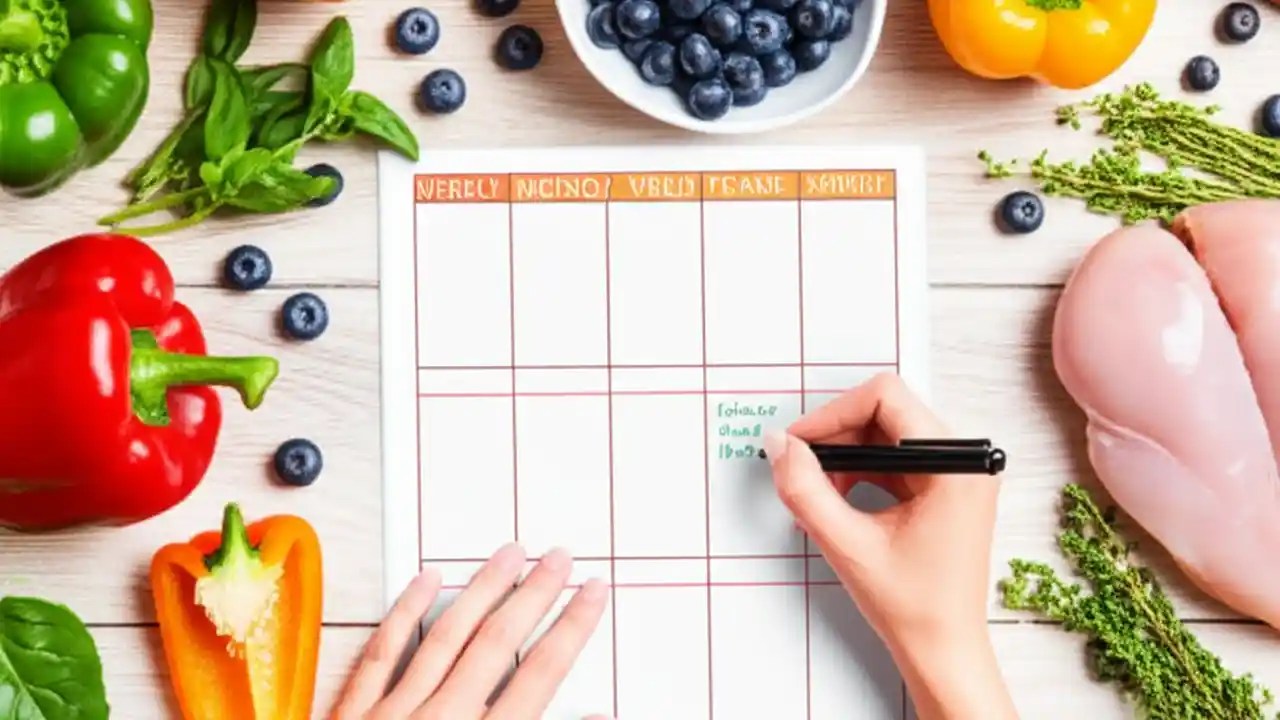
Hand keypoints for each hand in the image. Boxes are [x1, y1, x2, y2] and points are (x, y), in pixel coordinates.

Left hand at [332, 544, 609, 719]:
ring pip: (446, 637)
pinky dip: (405, 614)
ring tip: (509, 552)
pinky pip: (381, 655)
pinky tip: (426, 580)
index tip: (595, 592)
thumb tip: (601, 717)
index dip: (573, 629)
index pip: (541, 675)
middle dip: (534, 595)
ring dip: (481, 590)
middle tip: (560, 556)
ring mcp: (394, 716)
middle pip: (498, 644)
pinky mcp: (351, 718)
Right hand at [762, 373, 1015, 719]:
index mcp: (954, 466)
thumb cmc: (912, 607)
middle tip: (800, 469)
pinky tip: (839, 504)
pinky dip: (860, 474)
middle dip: (836, 438)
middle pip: (885, 412)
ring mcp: (958, 474)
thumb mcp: (847, 545)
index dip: (833, 413)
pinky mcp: (946, 489)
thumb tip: (779, 444)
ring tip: (820, 496)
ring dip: (846, 457)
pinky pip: (895, 460)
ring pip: (886, 435)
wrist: (944, 651)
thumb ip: (806, 489)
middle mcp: (964, 461)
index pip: (885, 397)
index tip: (799, 443)